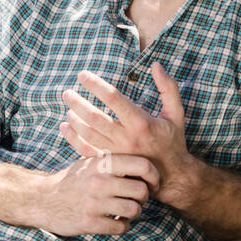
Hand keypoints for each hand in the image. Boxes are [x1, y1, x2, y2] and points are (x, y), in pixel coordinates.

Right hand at [33, 151, 159, 237]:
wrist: (42, 200)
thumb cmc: (72, 181)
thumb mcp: (89, 163)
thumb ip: (113, 160)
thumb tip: (144, 158)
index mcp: (102, 163)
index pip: (142, 165)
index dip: (154, 175)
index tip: (153, 183)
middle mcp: (99, 181)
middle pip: (141, 190)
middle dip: (144, 198)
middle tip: (138, 200)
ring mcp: (94, 203)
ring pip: (134, 210)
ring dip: (133, 213)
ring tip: (125, 210)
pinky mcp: (90, 222)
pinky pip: (121, 227)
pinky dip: (122, 226)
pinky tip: (115, 221)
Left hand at [59, 61, 193, 204]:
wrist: (172, 175)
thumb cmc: (172, 141)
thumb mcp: (176, 113)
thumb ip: (168, 88)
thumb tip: (156, 64)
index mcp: (141, 122)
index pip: (114, 98)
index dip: (96, 84)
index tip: (83, 75)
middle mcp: (126, 138)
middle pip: (95, 117)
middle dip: (78, 102)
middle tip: (67, 92)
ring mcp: (116, 153)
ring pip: (88, 134)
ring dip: (74, 118)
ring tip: (68, 105)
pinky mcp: (110, 164)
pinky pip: (86, 150)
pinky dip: (73, 138)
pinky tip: (65, 127)